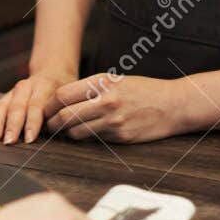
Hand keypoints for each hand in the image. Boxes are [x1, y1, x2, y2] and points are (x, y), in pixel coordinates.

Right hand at [0, 69, 72, 144]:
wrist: (52, 73)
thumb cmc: (62, 92)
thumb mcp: (67, 99)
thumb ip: (61, 114)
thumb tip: (58, 132)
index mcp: (45, 86)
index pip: (36, 105)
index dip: (33, 123)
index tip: (29, 138)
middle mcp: (26, 87)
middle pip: (17, 106)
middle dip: (12, 125)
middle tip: (9, 141)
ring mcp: (13, 92)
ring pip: (2, 106)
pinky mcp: (5, 97)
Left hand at [45, 72, 192, 142]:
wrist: (173, 104)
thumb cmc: (143, 90)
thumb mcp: (116, 80)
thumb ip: (91, 88)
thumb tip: (63, 99)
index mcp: (103, 82)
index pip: (63, 94)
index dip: (50, 104)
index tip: (46, 109)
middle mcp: (106, 100)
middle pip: (65, 115)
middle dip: (52, 123)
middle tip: (49, 125)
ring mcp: (114, 120)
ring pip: (76, 132)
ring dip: (68, 133)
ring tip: (66, 130)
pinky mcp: (121, 136)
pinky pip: (94, 139)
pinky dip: (86, 137)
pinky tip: (87, 133)